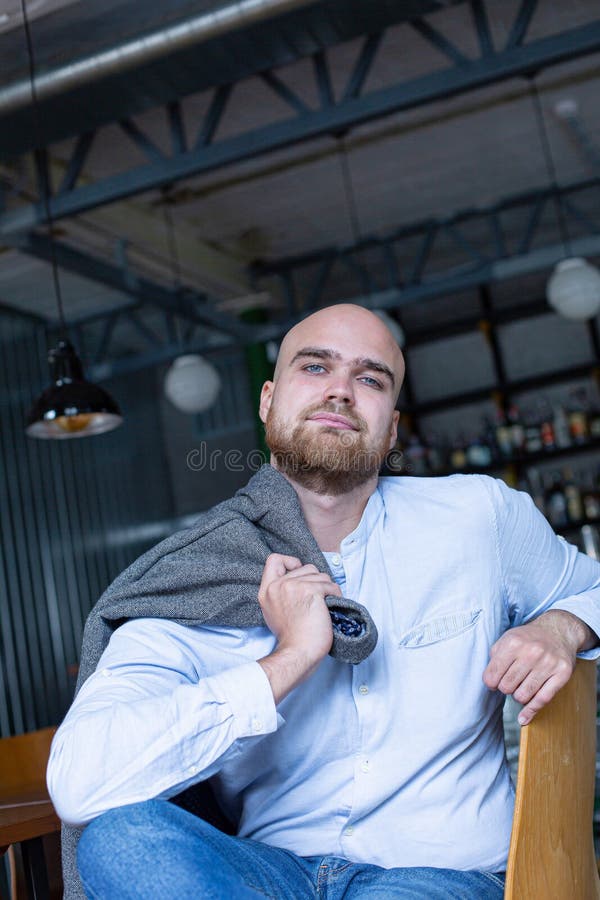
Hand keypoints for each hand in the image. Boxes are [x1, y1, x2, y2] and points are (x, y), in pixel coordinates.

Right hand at [257, 554, 339, 702]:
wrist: (298, 653)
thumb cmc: (292, 638)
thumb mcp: (274, 611)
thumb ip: (280, 593)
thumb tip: (298, 580)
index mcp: (267, 590)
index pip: (274, 560)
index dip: (290, 562)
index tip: (298, 573)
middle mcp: (278, 585)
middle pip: (305, 567)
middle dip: (315, 580)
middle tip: (316, 600)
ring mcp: (294, 586)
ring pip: (320, 574)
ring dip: (327, 588)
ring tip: (323, 606)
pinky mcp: (311, 590)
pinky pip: (331, 585)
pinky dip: (336, 595)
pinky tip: (330, 608)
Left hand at [483, 610, 592, 724]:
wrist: (557, 631)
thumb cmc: (527, 638)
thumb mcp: (507, 639)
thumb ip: (495, 658)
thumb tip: (490, 683)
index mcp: (513, 642)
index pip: (492, 675)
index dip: (490, 683)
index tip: (493, 683)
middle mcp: (531, 652)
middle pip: (507, 687)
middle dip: (505, 688)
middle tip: (511, 681)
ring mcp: (548, 663)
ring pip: (522, 696)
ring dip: (518, 696)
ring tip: (521, 686)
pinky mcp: (562, 674)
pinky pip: (542, 700)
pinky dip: (530, 712)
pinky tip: (523, 718)